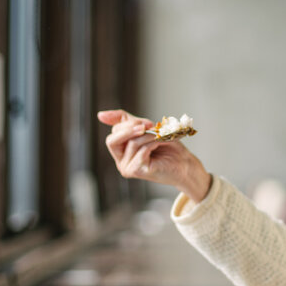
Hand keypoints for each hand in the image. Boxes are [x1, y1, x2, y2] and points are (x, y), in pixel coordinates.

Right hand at [97, 109, 211, 201]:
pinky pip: (140, 150)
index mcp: (121, 150)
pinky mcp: (136, 171)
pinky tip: (160, 145)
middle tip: (149, 126)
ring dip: (149, 135)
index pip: (115, 130)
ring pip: (131, 143)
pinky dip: (152, 143)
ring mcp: (127, 168)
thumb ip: (125, 121)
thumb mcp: (145, 129)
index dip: (130, 123)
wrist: (185, 163)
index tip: (148, 123)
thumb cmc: (168, 148)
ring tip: (161, 137)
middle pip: (112, 139)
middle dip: (132, 129)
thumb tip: (100, 115)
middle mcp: (120, 161)